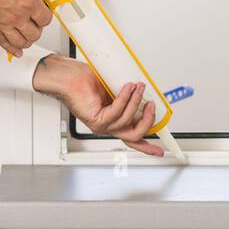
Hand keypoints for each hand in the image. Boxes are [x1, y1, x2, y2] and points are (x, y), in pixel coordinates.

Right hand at [0, 0, 66, 55]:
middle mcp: (17, 17)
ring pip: (22, 42)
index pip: (46, 18)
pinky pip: (5, 44)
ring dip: (29, 39)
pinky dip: (13, 49)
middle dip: (39, 27)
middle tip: (36, 19)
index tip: (43, 7)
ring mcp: (4, 24)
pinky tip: (17, 50)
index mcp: (28, 2)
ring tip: (29, 32)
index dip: (47, 13)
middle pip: (36, 33)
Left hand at [32, 55, 162, 156]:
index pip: (132, 138)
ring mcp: (101, 126)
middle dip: (148, 120)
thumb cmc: (85, 81)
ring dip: (136, 102)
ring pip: (127, 122)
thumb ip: (129, 95)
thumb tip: (145, 91)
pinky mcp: (96, 120)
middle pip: (134, 135)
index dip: (147, 146)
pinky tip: (126, 88)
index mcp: (113, 121)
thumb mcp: (115, 88)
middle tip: (152, 105)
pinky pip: (116, 112)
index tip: (160, 150)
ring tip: (138, 87)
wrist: (68, 77)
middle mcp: (108, 126)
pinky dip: (124, 98)